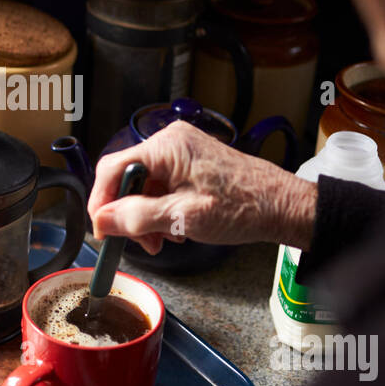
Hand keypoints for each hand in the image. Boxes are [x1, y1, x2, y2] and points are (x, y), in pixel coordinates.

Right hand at [88, 120, 316, 254]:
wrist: (282, 206)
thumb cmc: (244, 207)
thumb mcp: (183, 217)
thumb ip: (137, 217)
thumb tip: (102, 220)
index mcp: (166, 147)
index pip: (112, 168)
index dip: (101, 202)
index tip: (102, 229)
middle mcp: (170, 142)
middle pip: (127, 178)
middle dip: (128, 214)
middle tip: (139, 243)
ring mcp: (181, 151)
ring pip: (143, 186)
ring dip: (146, 217)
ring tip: (162, 241)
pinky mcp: (190, 163)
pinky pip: (161, 186)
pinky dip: (161, 210)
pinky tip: (174, 229)